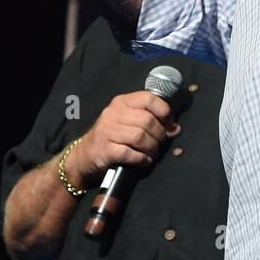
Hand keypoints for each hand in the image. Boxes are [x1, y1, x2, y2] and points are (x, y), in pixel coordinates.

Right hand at [67, 91, 182, 187]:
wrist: (83, 157)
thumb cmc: (111, 137)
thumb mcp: (128, 122)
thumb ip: (151, 121)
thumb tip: (176, 128)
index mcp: (122, 102)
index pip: (149, 98)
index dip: (165, 112)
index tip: (170, 125)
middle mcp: (113, 113)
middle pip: (147, 120)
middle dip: (159, 135)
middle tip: (160, 144)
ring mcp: (107, 131)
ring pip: (140, 136)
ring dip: (152, 148)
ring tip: (152, 153)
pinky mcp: (104, 149)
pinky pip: (131, 153)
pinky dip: (142, 159)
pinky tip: (144, 161)